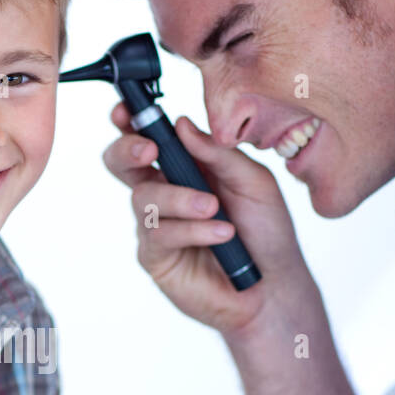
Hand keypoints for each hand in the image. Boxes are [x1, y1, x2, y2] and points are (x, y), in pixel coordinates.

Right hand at [102, 103, 316, 338]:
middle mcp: (163, 192)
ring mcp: (155, 225)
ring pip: (144, 199)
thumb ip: (219, 154)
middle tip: (149, 150)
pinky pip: (160, 234)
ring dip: (179, 198)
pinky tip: (222, 233)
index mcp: (184, 166)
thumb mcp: (254, 182)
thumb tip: (182, 124)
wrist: (273, 284)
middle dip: (128, 150)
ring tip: (214, 207)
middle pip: (121, 163)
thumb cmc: (266, 231)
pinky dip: (192, 230)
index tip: (126, 110)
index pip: (147, 136)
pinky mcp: (155, 257)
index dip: (129, 121)